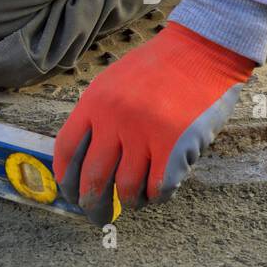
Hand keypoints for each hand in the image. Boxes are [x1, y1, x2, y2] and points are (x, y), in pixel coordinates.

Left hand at [54, 23, 253, 224]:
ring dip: (128, 202)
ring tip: (133, 202)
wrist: (202, 49)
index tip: (69, 192)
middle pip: (92, 177)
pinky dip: (156, 197)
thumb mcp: (112, 83)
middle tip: (96, 217)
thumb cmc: (158, 68)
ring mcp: (145, 133)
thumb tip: (81, 158)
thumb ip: (96, 116)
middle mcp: (114, 120)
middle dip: (91, 205)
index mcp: (93, 104)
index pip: (66, 150)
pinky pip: (159, 186)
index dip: (65, 177)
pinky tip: (156, 194)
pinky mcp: (176, 144)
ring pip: (126, 187)